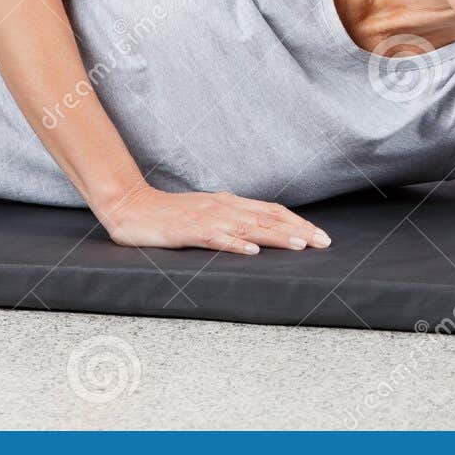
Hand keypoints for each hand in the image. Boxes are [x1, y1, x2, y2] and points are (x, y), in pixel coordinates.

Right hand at [95, 182, 329, 254]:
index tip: (320, 235)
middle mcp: (223, 207)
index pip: (271, 211)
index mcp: (229, 203)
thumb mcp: (207, 214)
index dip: (298, 222)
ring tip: (299, 244)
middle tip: (323, 242)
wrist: (130, 207)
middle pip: (267, 218)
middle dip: (298, 230)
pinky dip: (234, 244)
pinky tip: (250, 251)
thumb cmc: (170, 215)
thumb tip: (261, 231)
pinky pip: (214, 237)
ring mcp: (205, 218)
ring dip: (275, 235)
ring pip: (247, 227)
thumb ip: (232, 220)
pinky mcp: (187, 231)